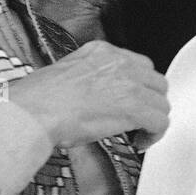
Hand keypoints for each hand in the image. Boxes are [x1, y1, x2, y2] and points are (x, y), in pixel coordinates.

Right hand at [7, 40, 168, 149]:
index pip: (137, 65)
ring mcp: (128, 84)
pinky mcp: (133, 107)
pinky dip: (154, 135)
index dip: (138, 87)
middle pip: (155, 81)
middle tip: (139, 119)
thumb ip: (88, 79)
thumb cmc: (38, 99)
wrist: (34, 111)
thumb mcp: (65, 74)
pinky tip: (140, 142)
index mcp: (101, 52)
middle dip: (150, 102)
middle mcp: (118, 63)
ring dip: (153, 119)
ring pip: (161, 102)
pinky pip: (160, 121)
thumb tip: (95, 96)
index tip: (132, 101)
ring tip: (139, 133)